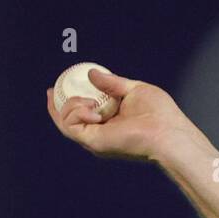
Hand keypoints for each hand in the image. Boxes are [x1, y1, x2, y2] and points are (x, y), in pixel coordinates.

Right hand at [45, 69, 202, 161]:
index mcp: (110, 123)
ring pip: (65, 121)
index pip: (82, 113)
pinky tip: (91, 108)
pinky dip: (75, 112)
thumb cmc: (160, 115)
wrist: (167, 132)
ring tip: (90, 101)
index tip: (56, 85)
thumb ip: (113, 83)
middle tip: (51, 90)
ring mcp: (96, 139)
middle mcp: (101, 133)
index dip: (67, 100)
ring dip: (70, 105)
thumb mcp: (134, 90)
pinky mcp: (93, 142)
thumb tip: (92, 74)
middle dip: (56, 105)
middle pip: (67, 120)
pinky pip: (70, 125)